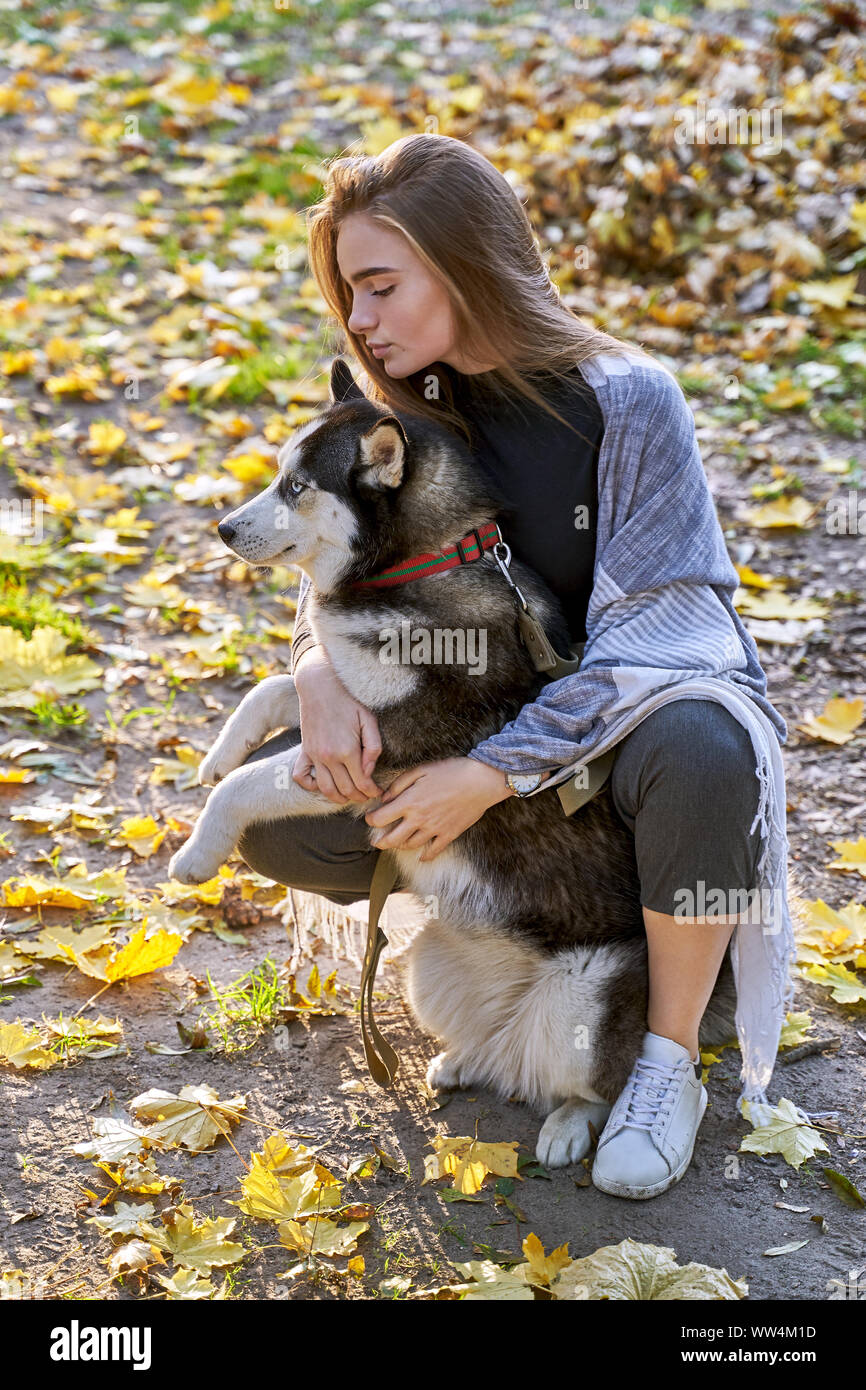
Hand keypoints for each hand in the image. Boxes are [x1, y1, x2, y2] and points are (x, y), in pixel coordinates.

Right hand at [293, 646, 382, 803]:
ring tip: (350, 796)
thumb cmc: (348, 700)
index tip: (379, 792)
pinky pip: (302, 777)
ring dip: (339, 798)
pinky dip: (311, 786)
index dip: (373, 792)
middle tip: (368, 796)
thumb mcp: (369, 720)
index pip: (362, 783)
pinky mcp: (305, 751)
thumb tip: (369, 770)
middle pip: (346, 790)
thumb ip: (373, 747)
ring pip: (326, 789)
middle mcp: (329, 757)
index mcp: (347, 750)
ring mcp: (314, 756)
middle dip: (359, 797)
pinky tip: (323, 784)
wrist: (320, 686)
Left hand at [364, 756, 516, 860]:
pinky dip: (424, 856)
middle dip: (380, 842)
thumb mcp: (421, 770)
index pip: (380, 818)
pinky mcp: (448, 835)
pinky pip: (433, 851)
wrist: (480, 781)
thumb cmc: (451, 771)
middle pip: (391, 839)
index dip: (371, 819)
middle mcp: (418, 819)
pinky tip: (421, 856)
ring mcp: (434, 829)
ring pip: (410, 846)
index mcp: (409, 802)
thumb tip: (385, 798)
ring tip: (397, 843)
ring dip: (400, 846)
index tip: (371, 818)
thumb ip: (399, 784)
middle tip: (377, 841)